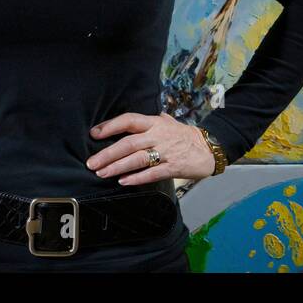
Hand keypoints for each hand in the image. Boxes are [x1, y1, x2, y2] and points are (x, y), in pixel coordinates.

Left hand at [86, 112, 215, 184]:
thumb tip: (134, 120)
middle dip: (107, 154)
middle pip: (128, 143)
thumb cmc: (185, 136)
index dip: (110, 126)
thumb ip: (152, 120)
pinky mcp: (173, 167)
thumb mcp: (169, 122)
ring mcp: (166, 151)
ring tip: (102, 173)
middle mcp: (158, 135)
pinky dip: (137, 178)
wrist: (210, 148)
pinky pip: (152, 173)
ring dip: (117, 167)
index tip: (94, 134)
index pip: (129, 120)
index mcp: (155, 123)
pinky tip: (123, 182)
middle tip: (92, 163)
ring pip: (137, 159)